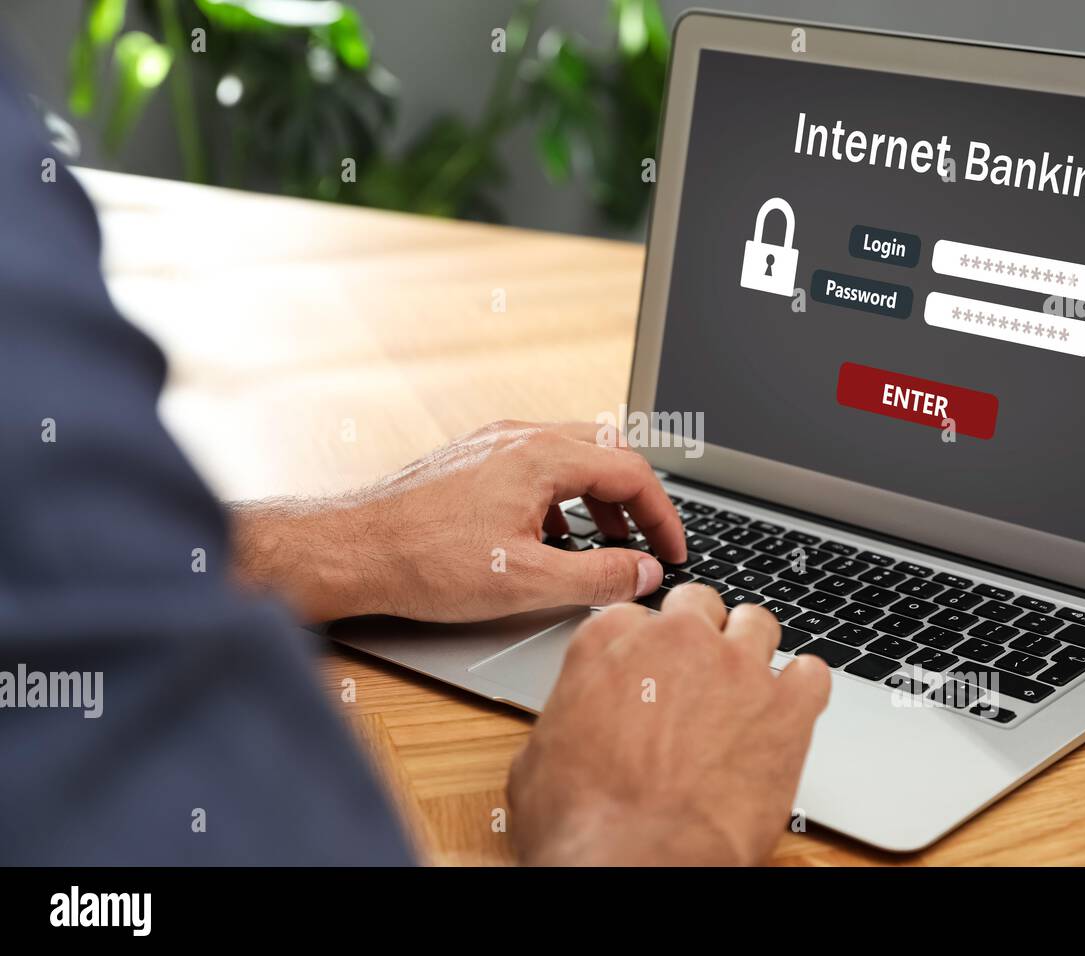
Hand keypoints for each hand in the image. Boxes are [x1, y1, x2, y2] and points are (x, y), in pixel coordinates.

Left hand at [229, 420, 686, 622]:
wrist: (352, 550)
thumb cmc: (427, 563)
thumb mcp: (527, 581)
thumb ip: (598, 576)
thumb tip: (645, 573)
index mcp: (542, 456)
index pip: (633, 471)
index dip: (664, 515)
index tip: (673, 551)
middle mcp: (520, 437)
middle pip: (607, 452)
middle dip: (636, 500)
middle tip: (647, 544)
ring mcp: (494, 442)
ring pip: (571, 455)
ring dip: (599, 497)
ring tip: (605, 543)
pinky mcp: (473, 458)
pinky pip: (537, 464)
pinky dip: (561, 496)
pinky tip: (549, 537)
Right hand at [507, 584, 831, 865]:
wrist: (636, 858)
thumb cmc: (582, 820)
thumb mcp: (540, 755)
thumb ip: (570, 715)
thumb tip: (576, 728)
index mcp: (610, 642)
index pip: (635, 615)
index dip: (645, 645)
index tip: (649, 669)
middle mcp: (676, 639)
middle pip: (698, 604)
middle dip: (699, 633)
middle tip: (697, 675)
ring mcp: (736, 667)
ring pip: (757, 624)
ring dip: (751, 651)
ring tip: (746, 689)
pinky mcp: (786, 707)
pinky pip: (812, 673)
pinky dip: (803, 690)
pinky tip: (789, 713)